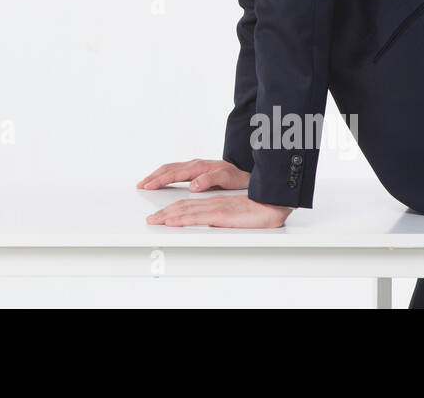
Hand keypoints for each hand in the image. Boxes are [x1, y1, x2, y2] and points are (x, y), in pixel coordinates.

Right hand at [137, 159, 248, 191]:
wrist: (247, 172)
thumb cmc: (238, 177)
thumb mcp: (226, 178)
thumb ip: (209, 180)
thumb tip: (192, 185)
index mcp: (198, 167)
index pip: (173, 173)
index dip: (159, 180)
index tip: (147, 186)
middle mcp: (195, 165)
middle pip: (167, 169)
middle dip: (152, 177)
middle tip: (140, 185)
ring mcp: (194, 166)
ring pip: (170, 168)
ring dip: (156, 175)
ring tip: (145, 182)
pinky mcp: (196, 170)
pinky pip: (175, 170)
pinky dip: (164, 174)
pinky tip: (161, 179)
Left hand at [147, 195, 292, 228]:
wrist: (274, 204)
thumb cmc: (258, 210)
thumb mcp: (233, 214)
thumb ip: (219, 216)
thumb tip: (207, 224)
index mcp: (213, 200)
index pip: (186, 202)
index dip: (170, 208)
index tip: (157, 215)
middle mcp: (211, 200)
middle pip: (181, 204)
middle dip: (162, 211)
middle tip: (149, 219)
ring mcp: (215, 206)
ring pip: (185, 208)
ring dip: (167, 215)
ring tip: (154, 220)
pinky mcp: (221, 213)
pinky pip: (197, 215)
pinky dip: (181, 218)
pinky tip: (172, 221)